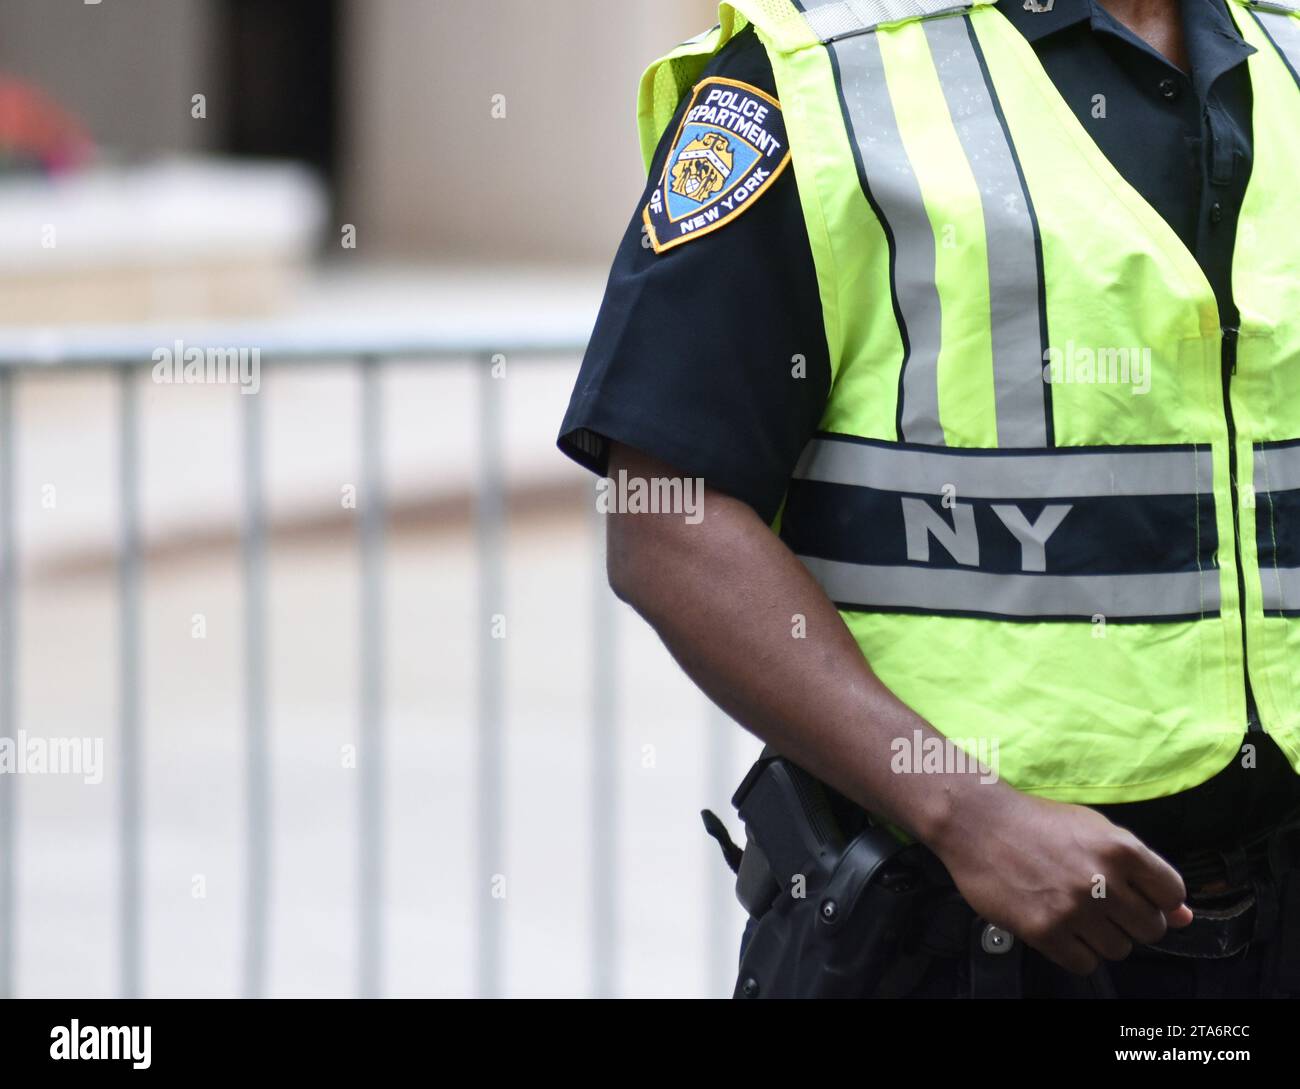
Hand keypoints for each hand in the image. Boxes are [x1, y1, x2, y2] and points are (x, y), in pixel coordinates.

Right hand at [927, 785, 1193, 974]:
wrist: (977, 823)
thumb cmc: (1037, 823)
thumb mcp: (1095, 831)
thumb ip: (1141, 872)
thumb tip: (1185, 917)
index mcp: (1120, 848)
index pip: (1172, 895)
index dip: (1157, 900)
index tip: (1136, 896)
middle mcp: (1102, 880)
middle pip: (1150, 929)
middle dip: (1130, 921)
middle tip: (1102, 907)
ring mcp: (1073, 908)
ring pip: (1119, 950)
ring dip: (1102, 938)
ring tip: (1076, 915)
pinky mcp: (1044, 930)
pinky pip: (1085, 963)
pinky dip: (1076, 952)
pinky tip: (1060, 928)